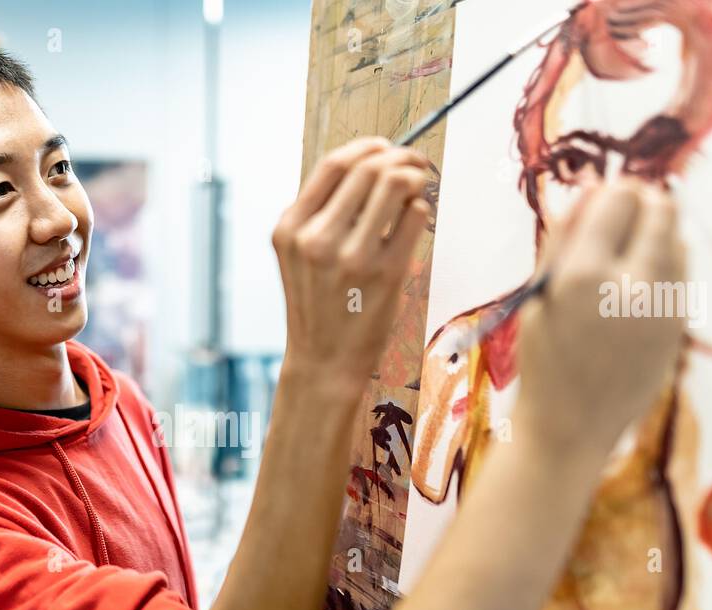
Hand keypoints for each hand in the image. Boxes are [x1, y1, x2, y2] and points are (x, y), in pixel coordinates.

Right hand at [271, 137, 436, 389]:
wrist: (323, 362)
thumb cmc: (318, 304)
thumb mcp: (299, 256)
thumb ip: (322, 213)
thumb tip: (371, 163)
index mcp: (291, 229)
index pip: (334, 165)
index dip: (368, 147)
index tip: (386, 146)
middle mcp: (317, 239)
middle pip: (368, 168)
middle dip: (400, 156)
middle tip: (416, 162)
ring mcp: (352, 257)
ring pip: (395, 184)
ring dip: (415, 176)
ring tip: (420, 183)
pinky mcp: (385, 274)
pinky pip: (415, 217)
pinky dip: (421, 209)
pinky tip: (414, 220)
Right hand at [514, 177, 686, 452]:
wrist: (571, 426)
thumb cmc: (542, 359)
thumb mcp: (539, 296)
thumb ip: (564, 238)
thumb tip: (591, 185)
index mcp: (584, 275)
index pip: (620, 196)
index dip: (610, 194)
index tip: (599, 207)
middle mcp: (632, 285)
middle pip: (661, 208)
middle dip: (643, 204)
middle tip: (620, 222)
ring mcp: (664, 306)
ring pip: (678, 238)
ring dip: (656, 235)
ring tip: (624, 262)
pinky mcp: (680, 325)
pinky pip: (682, 273)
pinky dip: (664, 267)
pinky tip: (635, 290)